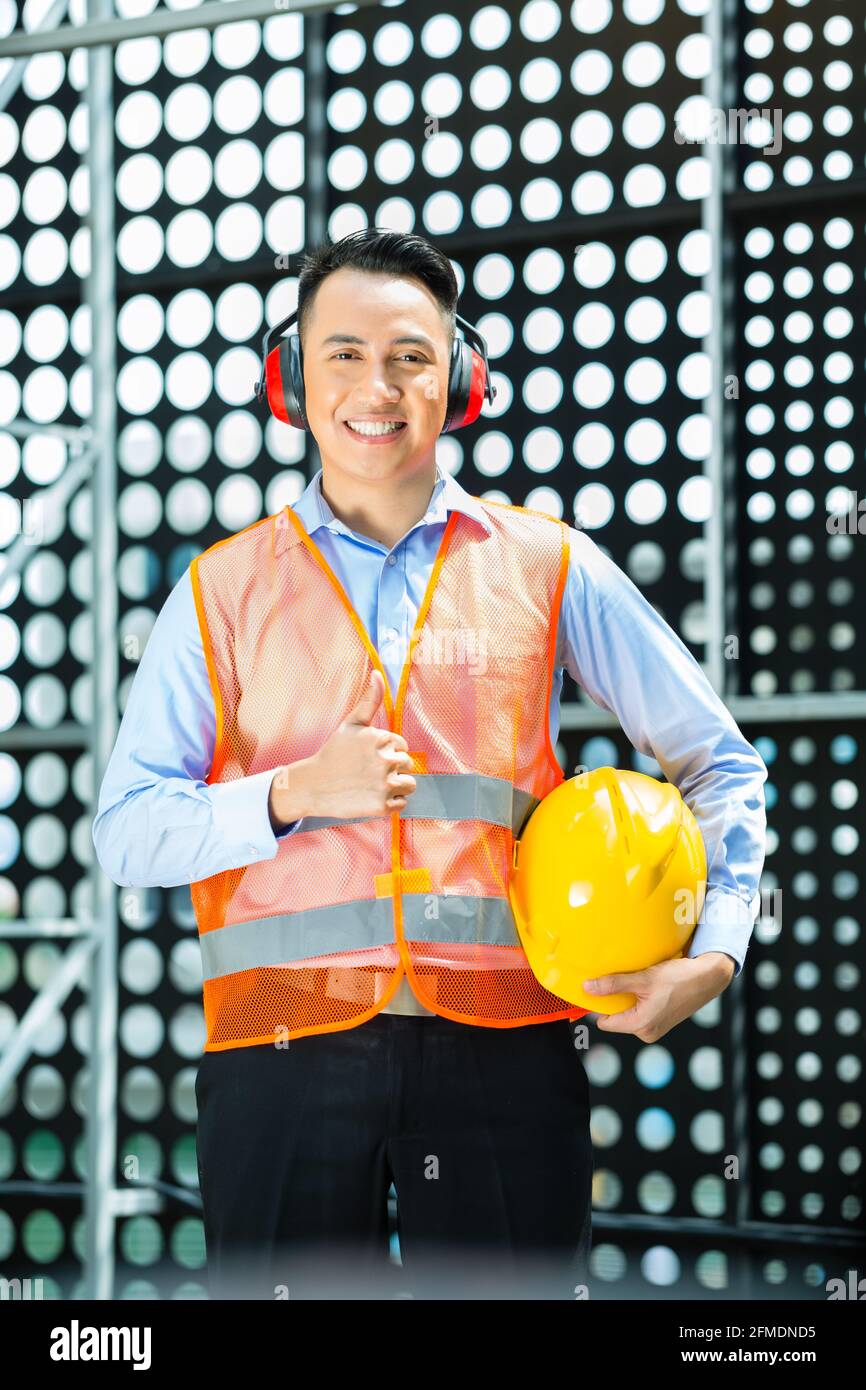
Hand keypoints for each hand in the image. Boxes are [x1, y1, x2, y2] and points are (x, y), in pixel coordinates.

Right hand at [296, 668, 416, 820]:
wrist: (313, 785)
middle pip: (408, 766)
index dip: (387, 753)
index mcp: (381, 739)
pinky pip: (402, 804)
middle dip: (392, 769)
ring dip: (395, 786)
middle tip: (368, 772)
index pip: (402, 747)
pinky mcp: (383, 806)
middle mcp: (386, 761)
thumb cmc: (334, 753)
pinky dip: (390, 803)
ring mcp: (385, 784)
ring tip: (372, 784)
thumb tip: (378, 673)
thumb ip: (370, 700)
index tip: (368, 757)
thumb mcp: (351, 723)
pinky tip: (370, 797)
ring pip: (409, 785)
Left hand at [582, 953, 735, 1041]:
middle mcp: (647, 1032)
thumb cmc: (679, 978)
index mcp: (641, 1026)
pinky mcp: (662, 1022)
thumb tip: (587, 988)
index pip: (605, 1023)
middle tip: (616, 981)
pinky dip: (639, 1000)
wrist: (708, 978)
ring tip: (635, 982)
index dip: (597, 1006)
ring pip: (629, 1014)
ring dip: (628, 999)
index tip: (594, 989)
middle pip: (617, 1019)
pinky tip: (646, 987)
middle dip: (614, 1002)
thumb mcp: (643, 979)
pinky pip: (640, 1012)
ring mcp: (655, 1029)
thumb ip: (613, 985)